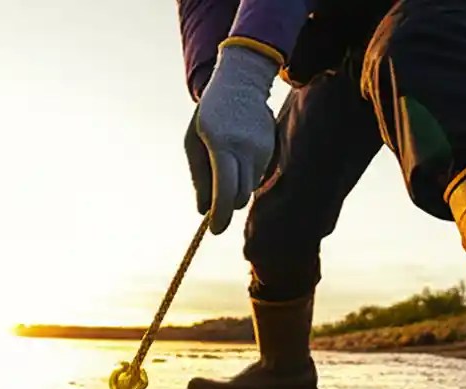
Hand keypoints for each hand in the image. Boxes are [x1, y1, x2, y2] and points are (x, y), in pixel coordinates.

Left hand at [185, 44, 278, 234]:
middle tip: (214, 201)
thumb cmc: (209, 114)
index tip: (214, 230)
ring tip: (225, 166)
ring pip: (250, 189)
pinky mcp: (272, 149)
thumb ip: (199, 177)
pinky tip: (238, 156)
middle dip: (227, 204)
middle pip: (240, 197)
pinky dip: (246, 176)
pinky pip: (258, 176)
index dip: (220, 215)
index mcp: (221, 145)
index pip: (225, 191)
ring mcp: (263, 149)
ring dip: (236, 189)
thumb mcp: (193, 142)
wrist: (241, 82)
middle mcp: (246, 149)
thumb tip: (203, 210)